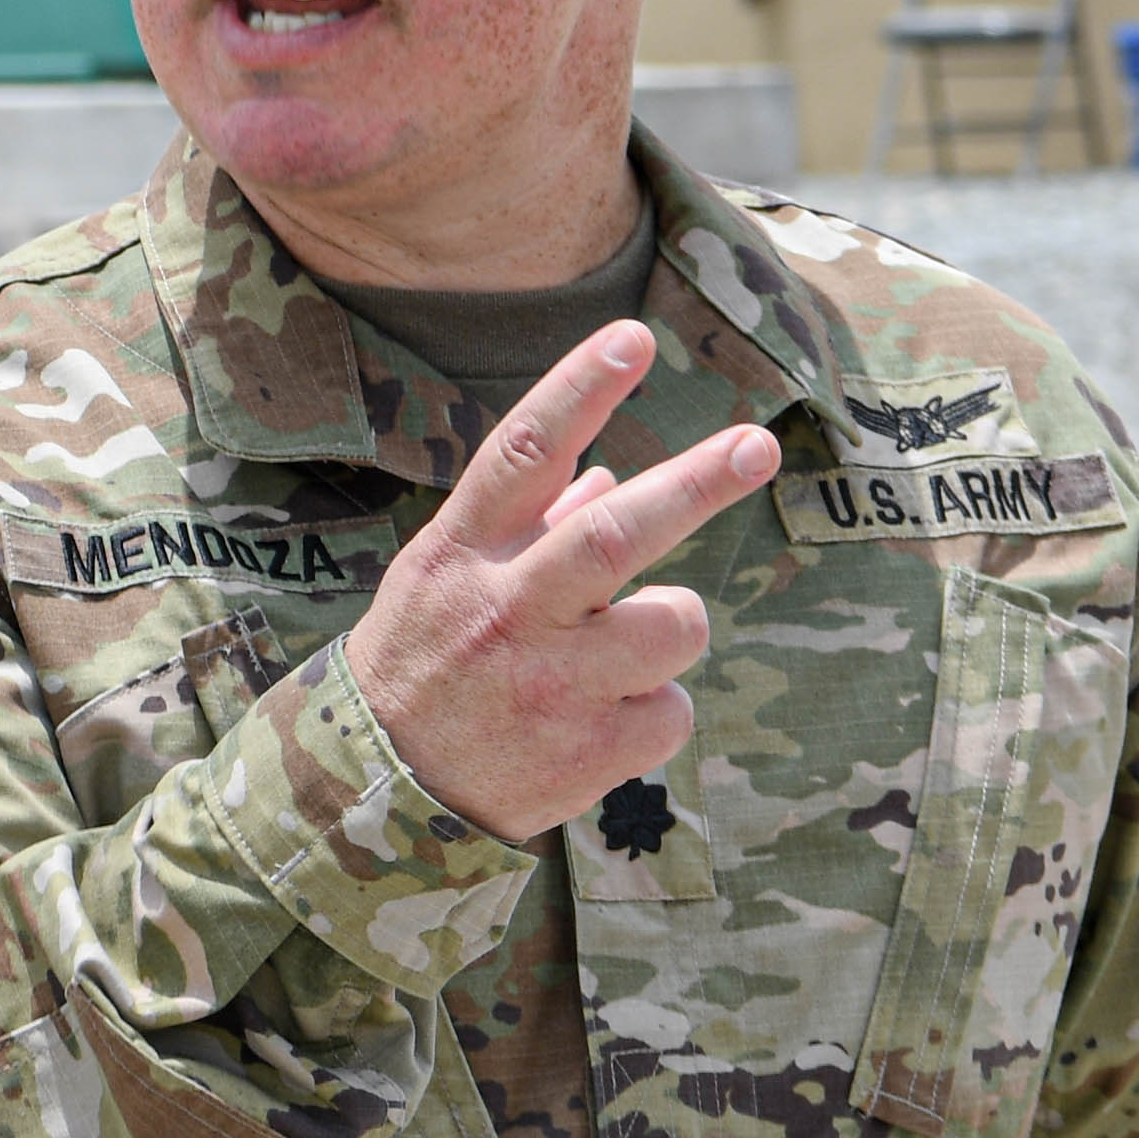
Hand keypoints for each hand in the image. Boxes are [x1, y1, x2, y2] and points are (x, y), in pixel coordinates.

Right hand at [341, 323, 779, 840]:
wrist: (382, 798)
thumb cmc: (424, 665)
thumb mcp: (446, 579)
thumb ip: (523, 525)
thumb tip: (603, 477)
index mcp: (464, 555)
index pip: (521, 454)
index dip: (580, 391)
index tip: (634, 339)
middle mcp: (505, 612)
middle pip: (617, 534)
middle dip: (697, 484)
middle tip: (756, 445)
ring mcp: (549, 686)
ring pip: (674, 624)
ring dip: (670, 627)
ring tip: (620, 656)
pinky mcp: (587, 753)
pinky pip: (673, 710)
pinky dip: (653, 712)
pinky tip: (600, 725)